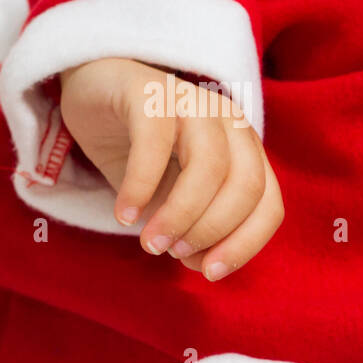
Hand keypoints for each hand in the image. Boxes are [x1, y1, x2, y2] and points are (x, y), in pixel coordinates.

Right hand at [58, 57, 283, 279]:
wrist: (93, 89)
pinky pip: (155, 142)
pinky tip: (125, 214)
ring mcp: (194, 102)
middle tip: (174, 253)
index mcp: (247, 150)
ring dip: (181, 214)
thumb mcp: (172, 196)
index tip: (211, 273)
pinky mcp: (150, 91)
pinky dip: (142, 186)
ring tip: (151, 242)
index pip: (270, 204)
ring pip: (209, 166)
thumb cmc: (141, 150)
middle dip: (213, 230)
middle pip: (246, 186)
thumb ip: (193, 226)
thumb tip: (203, 264)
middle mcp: (231, 123)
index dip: (246, 244)